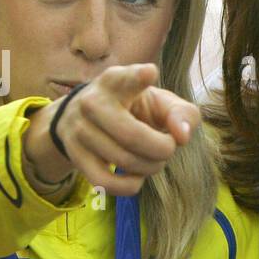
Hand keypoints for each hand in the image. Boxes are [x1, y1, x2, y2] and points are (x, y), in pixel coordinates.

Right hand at [23, 64, 199, 197]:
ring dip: (150, 167)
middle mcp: (92, 102)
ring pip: (124, 160)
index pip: (124, 77)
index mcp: (116, 81)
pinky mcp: (75, 156)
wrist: (88, 120)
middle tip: (169, 147)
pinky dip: (130, 186)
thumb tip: (182, 136)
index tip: (150, 72)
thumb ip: (182, 114)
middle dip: (162, 149)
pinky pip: (106, 182)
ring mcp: (80, 130)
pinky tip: (137, 176)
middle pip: (133, 136)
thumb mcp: (161, 103)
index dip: (137, 76)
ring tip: (154, 159)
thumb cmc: (135, 109)